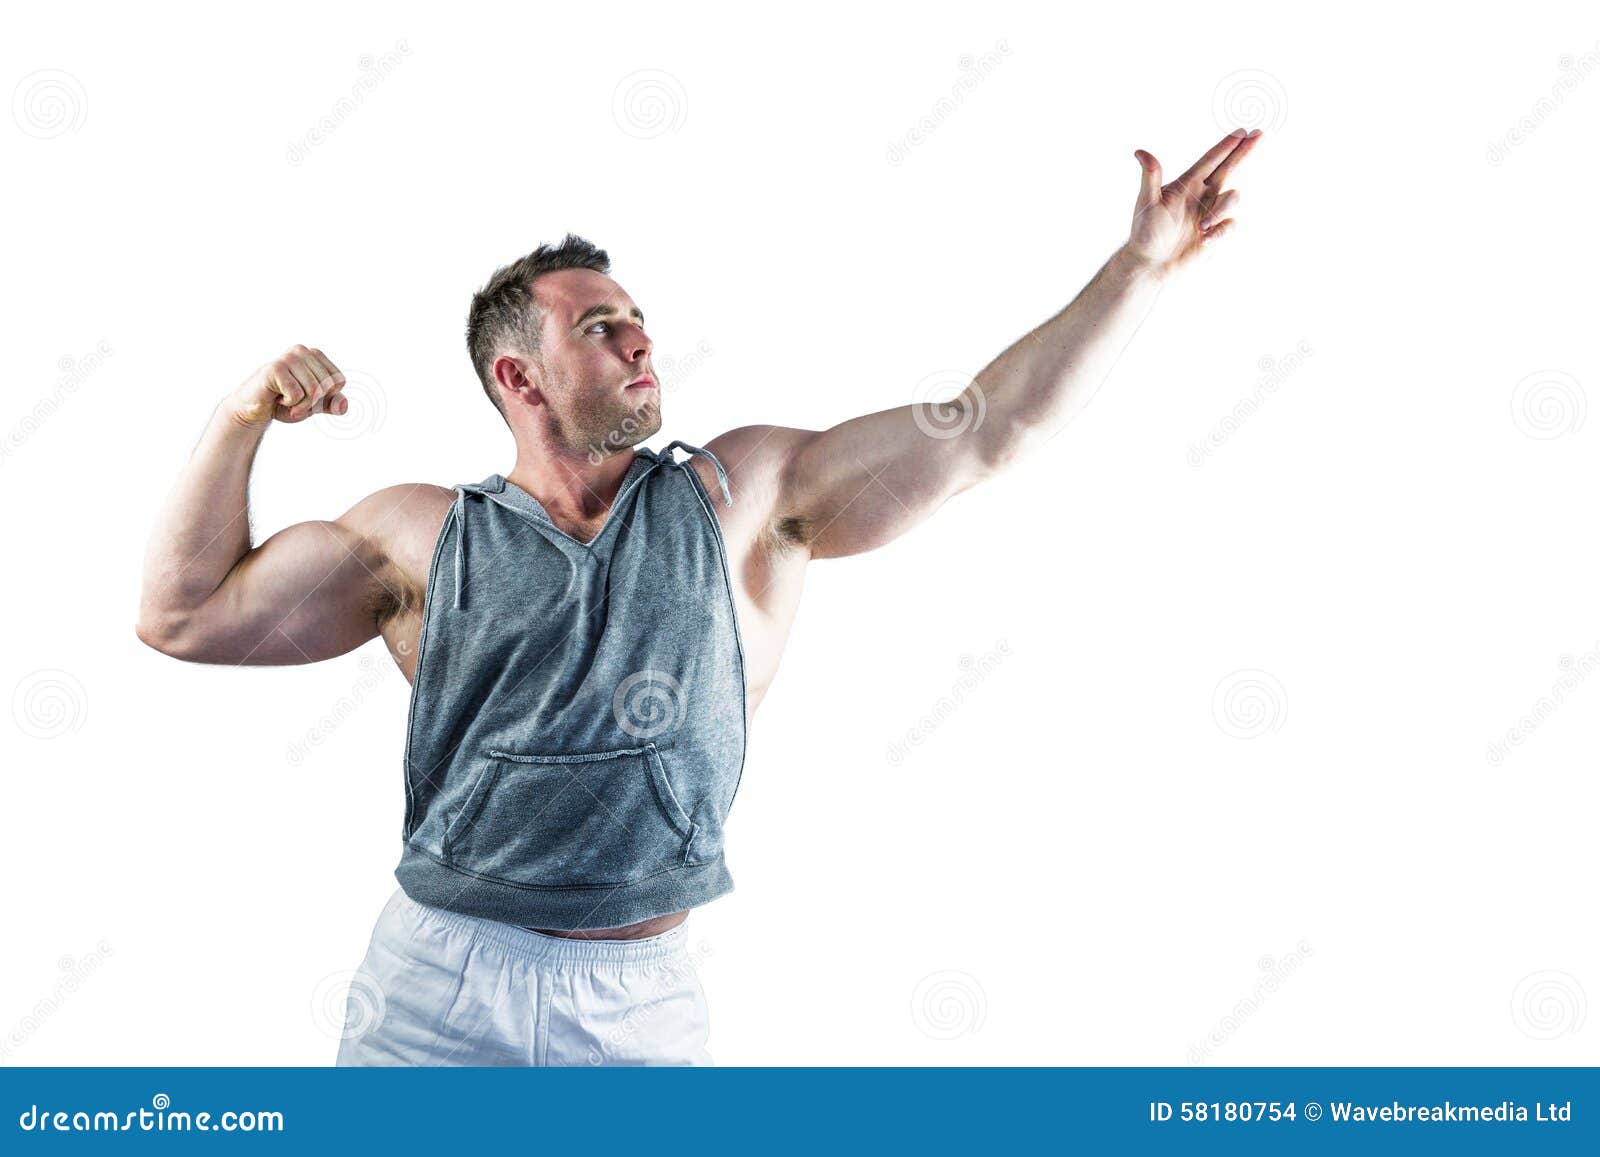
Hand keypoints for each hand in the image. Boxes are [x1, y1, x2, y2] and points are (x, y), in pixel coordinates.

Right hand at [228, 344, 349, 428]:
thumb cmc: (285, 403)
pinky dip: (289, 404)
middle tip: (295, 402)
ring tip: (286, 401)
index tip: (308, 397)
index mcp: (315, 355)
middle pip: (327, 386)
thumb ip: (332, 404)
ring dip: (301, 405)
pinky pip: (297, 394)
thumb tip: (344, 405)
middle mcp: (302, 351)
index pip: (338, 381)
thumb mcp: (315, 405)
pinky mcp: (276, 368)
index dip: (326, 396)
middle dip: (313, 403)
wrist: (254, 410)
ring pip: (314, 390)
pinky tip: (276, 397)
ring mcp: (288, 357)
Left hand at [1126, 127, 1261, 273]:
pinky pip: (1230, 225)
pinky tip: (1204, 240)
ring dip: (1221, 210)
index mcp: (1186, 184)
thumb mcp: (1146, 203)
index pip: (1210, 160)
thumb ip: (1150, 177)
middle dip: (1244, 152)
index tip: (1242, 131)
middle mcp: (1201, 195)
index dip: (1226, 146)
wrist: (1152, 264)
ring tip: (1201, 228)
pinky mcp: (1215, 231)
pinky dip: (1219, 232)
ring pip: (1232, 198)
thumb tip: (1140, 152)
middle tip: (1259, 133)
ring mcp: (1210, 212)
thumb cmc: (1144, 233)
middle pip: (1229, 168)